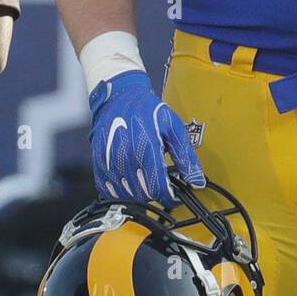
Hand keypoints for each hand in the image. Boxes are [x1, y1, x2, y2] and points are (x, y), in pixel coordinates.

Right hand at [89, 69, 204, 204]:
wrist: (119, 97)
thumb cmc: (148, 110)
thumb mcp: (173, 127)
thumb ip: (186, 156)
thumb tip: (198, 181)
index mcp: (146, 149)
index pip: (157, 188)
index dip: (168, 198)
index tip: (173, 197)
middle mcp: (125, 158)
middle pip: (142, 194)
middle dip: (155, 195)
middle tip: (161, 186)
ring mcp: (109, 162)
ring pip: (126, 195)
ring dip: (139, 195)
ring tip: (146, 183)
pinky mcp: (98, 163)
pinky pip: (107, 190)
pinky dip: (120, 193)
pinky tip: (130, 184)